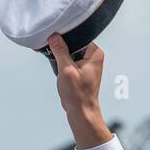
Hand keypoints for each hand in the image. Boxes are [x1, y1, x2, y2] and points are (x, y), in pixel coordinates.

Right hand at [48, 35, 112, 149]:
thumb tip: (54, 37)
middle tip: (59, 61)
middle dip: (63, 52)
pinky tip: (62, 75)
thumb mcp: (66, 70)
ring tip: (62, 71)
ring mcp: (89, 65)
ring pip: (71, 54)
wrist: (81, 112)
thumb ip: (60, 51)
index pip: (79, 37)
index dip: (66, 40)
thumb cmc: (77, 94)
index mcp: (95, 53)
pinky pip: (71, 63)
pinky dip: (64, 67)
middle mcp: (94, 57)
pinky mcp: (83, 72)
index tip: (56, 43)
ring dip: (63, 61)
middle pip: (74, 45)